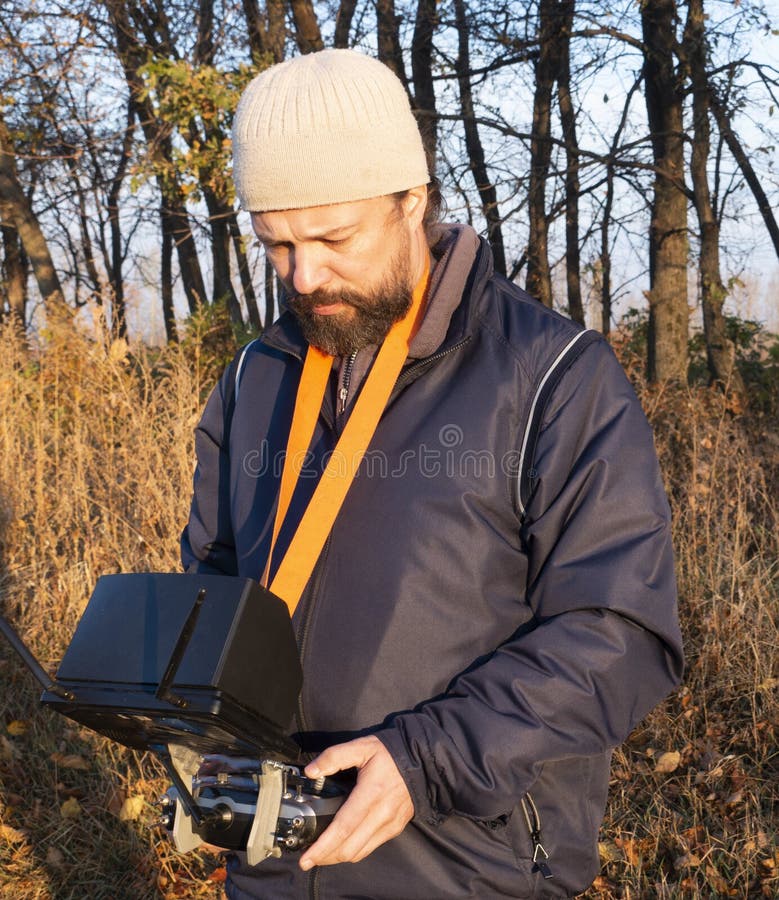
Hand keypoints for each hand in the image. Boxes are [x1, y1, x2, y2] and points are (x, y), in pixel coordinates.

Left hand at [298, 735, 412, 869]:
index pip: (343, 828)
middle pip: (349, 848)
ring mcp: (390, 824)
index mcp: (371, 793)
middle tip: (308, 858)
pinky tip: (343, 845)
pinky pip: (371, 847)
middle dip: (325, 858)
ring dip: (338, 858)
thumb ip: (334, 756)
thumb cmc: (390, 753)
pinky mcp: (396, 828)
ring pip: (359, 853)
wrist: (422, 760)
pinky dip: (354, 851)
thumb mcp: (361, 746)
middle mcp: (382, 814)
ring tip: (321, 854)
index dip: (323, 847)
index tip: (306, 858)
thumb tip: (310, 771)